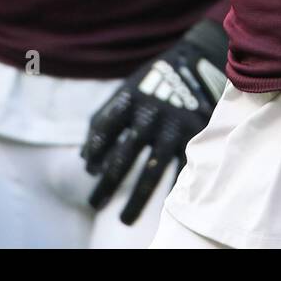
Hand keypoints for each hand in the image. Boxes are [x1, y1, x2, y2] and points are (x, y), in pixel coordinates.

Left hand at [82, 19, 227, 225]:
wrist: (198, 60)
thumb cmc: (154, 79)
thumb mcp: (127, 89)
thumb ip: (104, 119)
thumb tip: (83, 159)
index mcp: (128, 100)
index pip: (103, 132)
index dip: (94, 154)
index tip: (90, 171)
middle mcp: (148, 115)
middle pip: (123, 158)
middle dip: (107, 185)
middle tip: (95, 204)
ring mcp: (172, 127)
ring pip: (151, 171)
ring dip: (135, 199)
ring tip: (123, 220)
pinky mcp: (193, 135)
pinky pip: (179, 169)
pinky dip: (170, 190)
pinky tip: (161, 208)